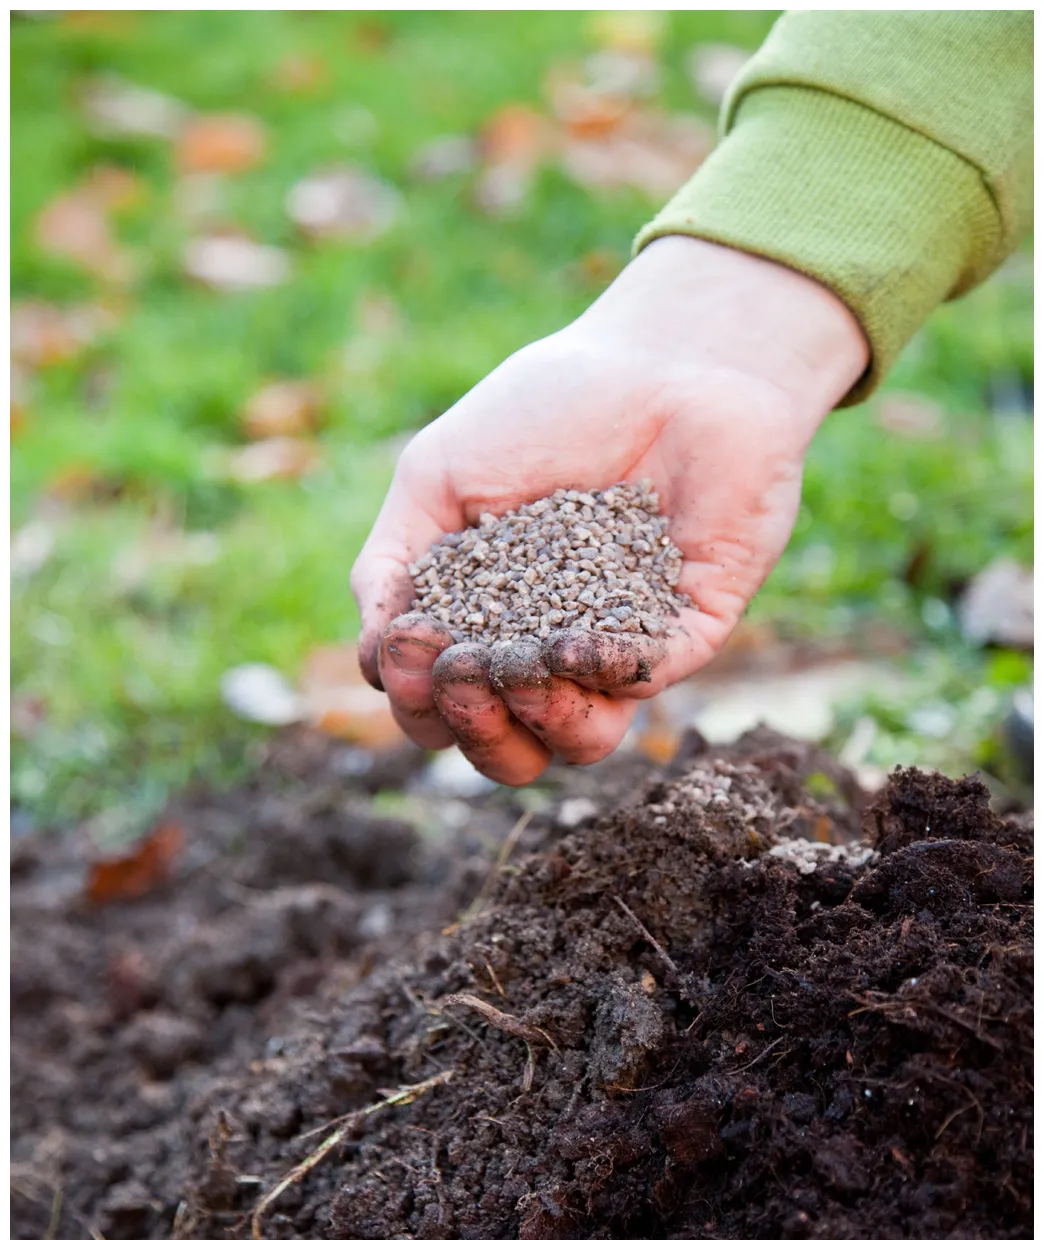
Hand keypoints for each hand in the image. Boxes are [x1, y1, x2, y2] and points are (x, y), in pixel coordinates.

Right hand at [351, 237, 867, 783]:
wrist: (664, 356)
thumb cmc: (547, 407)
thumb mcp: (436, 476)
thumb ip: (392, 564)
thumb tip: (371, 661)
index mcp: (487, 626)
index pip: (444, 708)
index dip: (417, 701)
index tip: (405, 645)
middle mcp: (552, 653)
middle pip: (508, 751)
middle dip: (470, 727)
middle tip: (458, 670)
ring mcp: (621, 648)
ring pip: (577, 744)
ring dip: (531, 719)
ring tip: (514, 664)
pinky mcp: (689, 631)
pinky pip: (642, 685)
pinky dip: (599, 672)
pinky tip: (569, 642)